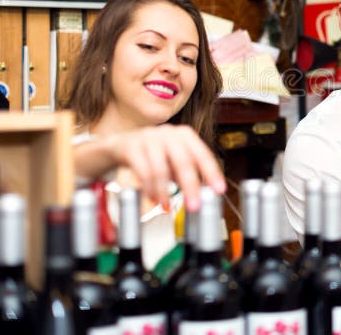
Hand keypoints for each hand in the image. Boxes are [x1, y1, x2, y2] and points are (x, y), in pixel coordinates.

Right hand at [105, 125, 225, 210]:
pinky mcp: (131, 147)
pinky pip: (142, 171)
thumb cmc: (153, 154)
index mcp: (184, 135)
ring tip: (167, 207)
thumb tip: (205, 192)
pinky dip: (149, 188)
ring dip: (165, 192)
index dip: (212, 172)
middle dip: (190, 186)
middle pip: (183, 161)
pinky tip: (153, 199)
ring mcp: (149, 138)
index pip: (203, 154)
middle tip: (194, 205)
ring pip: (161, 169)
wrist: (121, 145)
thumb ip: (188, 173)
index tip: (219, 190)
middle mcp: (168, 133)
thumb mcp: (174, 161)